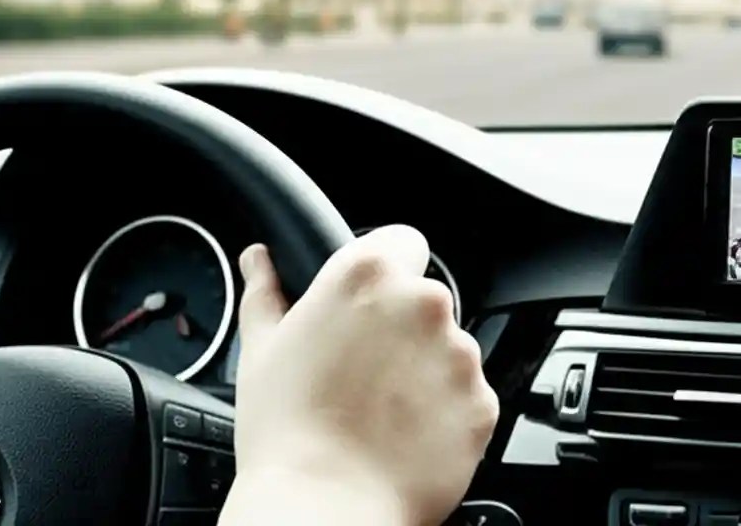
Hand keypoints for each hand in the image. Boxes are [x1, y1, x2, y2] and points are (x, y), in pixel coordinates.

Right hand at [221, 225, 497, 525]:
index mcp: (367, 275)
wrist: (324, 507)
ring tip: (381, 409)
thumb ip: (267, 291)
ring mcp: (459, 354)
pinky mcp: (481, 402)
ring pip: (449, 347)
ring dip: (425, 368)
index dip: (386, 270)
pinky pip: (466, 395)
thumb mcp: (262, 349)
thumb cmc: (287, 432)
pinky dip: (445, 410)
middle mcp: (422, 303)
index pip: (402, 241)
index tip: (368, 304)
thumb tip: (260, 260)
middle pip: (426, 298)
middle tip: (363, 368)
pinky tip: (405, 433)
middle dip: (402, 325)